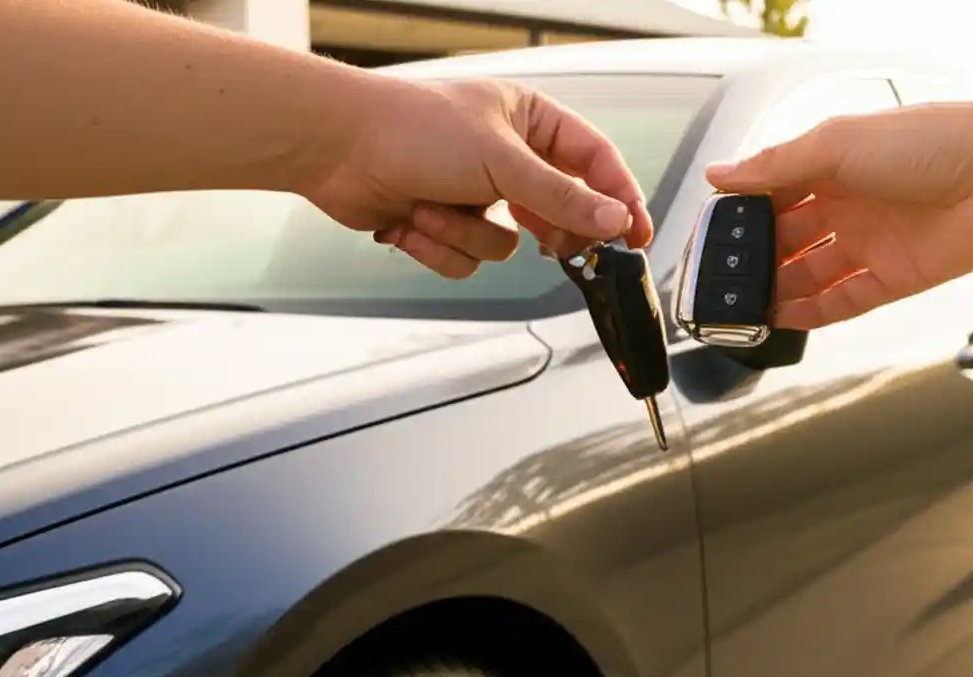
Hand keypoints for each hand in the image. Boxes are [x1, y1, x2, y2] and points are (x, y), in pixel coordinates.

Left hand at [305, 77, 651, 277]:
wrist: (335, 147)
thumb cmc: (414, 130)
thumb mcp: (501, 161)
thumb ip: (562, 197)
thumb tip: (615, 219)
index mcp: (530, 121)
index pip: (594, 161)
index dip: (619, 198)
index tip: (637, 235)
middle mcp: (506, 157)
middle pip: (556, 212)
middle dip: (538, 232)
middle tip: (554, 249)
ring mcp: (475, 194)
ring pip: (505, 246)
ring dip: (466, 236)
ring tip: (431, 208)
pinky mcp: (445, 224)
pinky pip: (466, 259)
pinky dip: (437, 246)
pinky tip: (410, 221)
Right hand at [706, 102, 972, 328]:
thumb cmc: (928, 142)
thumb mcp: (835, 145)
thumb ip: (775, 166)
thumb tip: (719, 174)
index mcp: (831, 166)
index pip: (773, 194)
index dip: (743, 215)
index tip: (713, 236)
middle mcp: (848, 205)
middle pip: (788, 239)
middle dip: (755, 259)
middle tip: (723, 280)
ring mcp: (869, 243)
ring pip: (810, 274)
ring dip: (777, 290)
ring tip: (742, 307)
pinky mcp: (892, 278)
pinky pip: (842, 301)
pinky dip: (811, 312)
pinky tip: (781, 317)